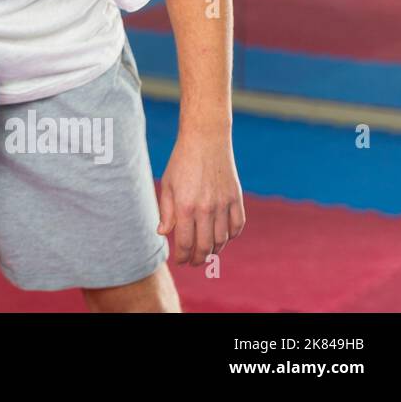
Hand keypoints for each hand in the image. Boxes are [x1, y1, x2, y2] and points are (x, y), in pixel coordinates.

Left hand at [156, 130, 245, 267]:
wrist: (206, 139)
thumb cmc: (182, 161)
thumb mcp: (168, 184)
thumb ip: (166, 211)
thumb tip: (163, 234)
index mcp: (185, 206)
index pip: (185, 242)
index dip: (183, 256)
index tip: (181, 261)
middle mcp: (206, 208)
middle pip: (205, 246)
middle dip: (198, 259)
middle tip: (193, 262)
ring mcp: (223, 204)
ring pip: (222, 239)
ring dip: (214, 250)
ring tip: (207, 252)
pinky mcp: (236, 198)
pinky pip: (237, 226)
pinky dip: (231, 236)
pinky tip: (223, 238)